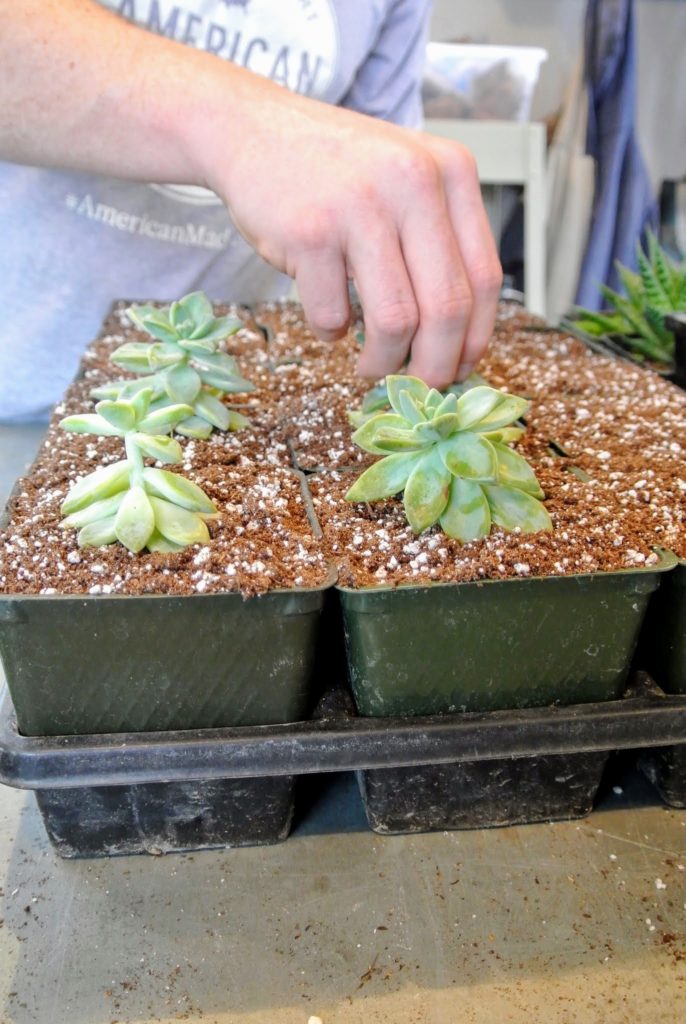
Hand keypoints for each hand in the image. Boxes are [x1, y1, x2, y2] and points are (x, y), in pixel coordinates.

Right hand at [206, 91, 501, 387]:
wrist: (252, 130)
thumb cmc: (336, 172)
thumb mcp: (405, 182)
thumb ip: (437, 244)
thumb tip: (456, 344)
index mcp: (451, 172)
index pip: (484, 278)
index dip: (474, 338)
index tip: (457, 368)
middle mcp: (414, 182)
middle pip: (446, 309)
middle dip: (433, 366)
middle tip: (417, 386)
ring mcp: (360, 205)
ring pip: (395, 322)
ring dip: (383, 361)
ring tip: (370, 365)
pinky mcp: (310, 232)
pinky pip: (333, 315)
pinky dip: (331, 332)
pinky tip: (327, 318)